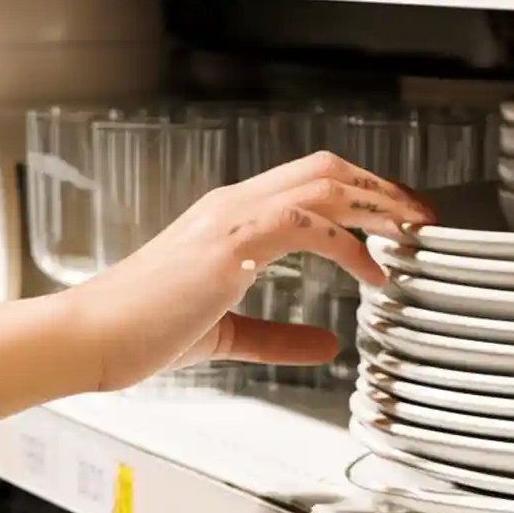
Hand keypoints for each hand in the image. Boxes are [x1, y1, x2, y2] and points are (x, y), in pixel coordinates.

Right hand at [71, 151, 435, 390]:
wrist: (91, 335)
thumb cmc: (140, 331)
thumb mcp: (225, 334)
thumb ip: (277, 336)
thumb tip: (327, 343)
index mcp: (227, 218)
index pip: (305, 184)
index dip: (358, 195)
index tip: (395, 221)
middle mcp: (232, 206)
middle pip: (324, 170)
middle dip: (381, 189)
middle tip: (422, 218)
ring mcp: (230, 219)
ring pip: (322, 184)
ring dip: (377, 205)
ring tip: (412, 234)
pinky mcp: (229, 244)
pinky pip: (305, 222)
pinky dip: (350, 244)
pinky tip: (372, 273)